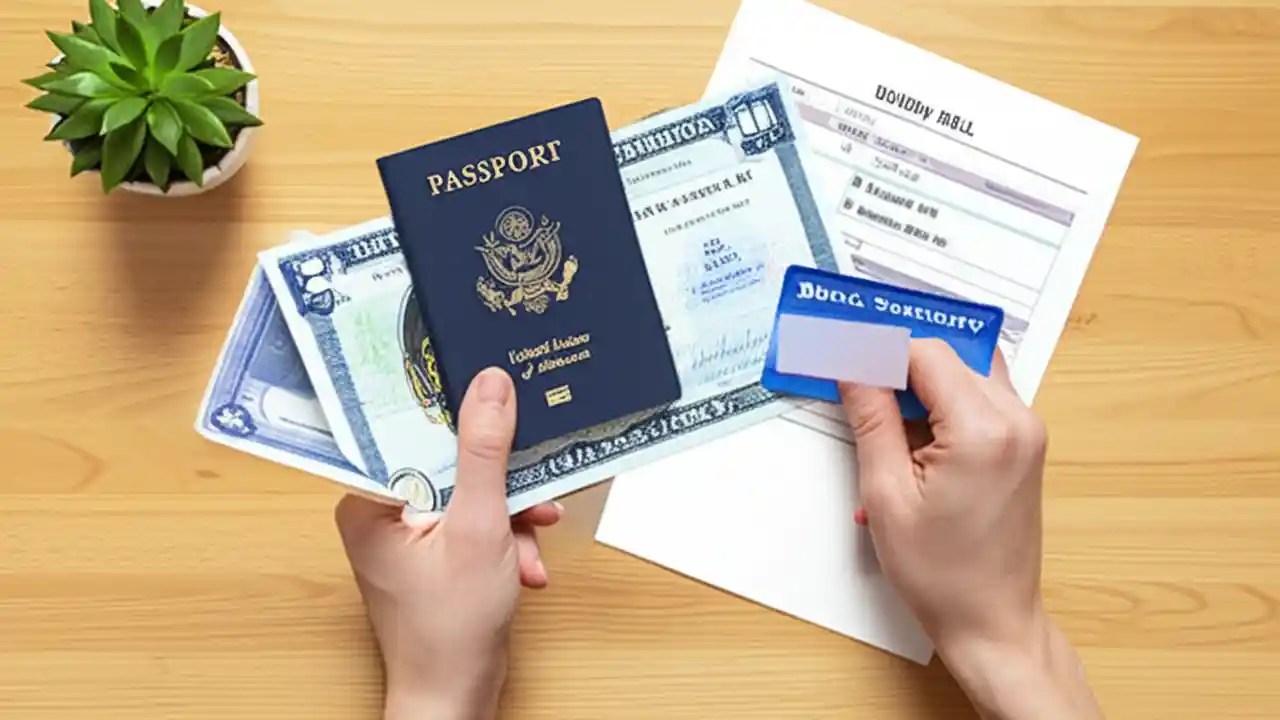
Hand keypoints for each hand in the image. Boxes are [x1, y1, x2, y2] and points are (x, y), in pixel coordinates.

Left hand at [335, 368, 559, 719]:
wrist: (455, 699)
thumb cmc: (449, 629)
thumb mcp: (479, 526)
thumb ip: (485, 453)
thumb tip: (489, 386)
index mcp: (368, 501)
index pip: (412, 430)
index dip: (458, 414)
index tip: (495, 395)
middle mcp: (381, 513)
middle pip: (448, 463)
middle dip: (500, 486)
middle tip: (532, 491)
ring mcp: (407, 536)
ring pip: (469, 494)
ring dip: (510, 519)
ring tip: (532, 543)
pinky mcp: (433, 553)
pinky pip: (474, 522)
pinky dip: (504, 540)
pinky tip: (525, 564)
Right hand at [840, 340, 1100, 719]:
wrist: (992, 622)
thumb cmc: (941, 574)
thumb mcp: (886, 494)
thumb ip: (871, 418)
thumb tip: (851, 366)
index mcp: (983, 430)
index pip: (925, 352)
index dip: (876, 347)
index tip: (839, 350)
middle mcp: (1016, 420)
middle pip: (951, 352)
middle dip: (898, 356)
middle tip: (853, 369)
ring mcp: (1027, 431)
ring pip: (967, 369)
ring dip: (920, 378)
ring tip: (877, 407)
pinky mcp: (1024, 444)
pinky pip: (980, 397)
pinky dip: (941, 401)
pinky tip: (907, 433)